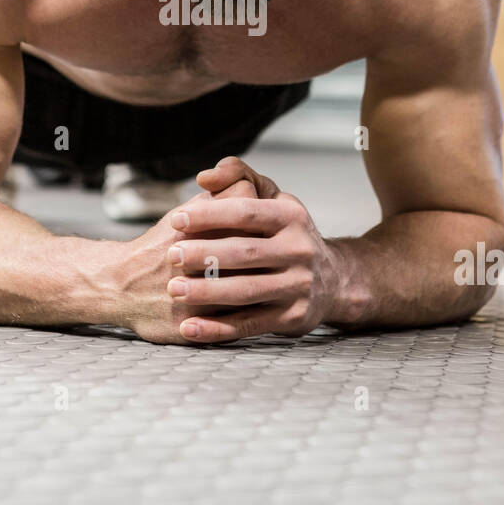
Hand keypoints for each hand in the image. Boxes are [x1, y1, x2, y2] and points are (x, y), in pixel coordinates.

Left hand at [167, 156, 344, 342]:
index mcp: (292, 217)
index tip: (177, 220)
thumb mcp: (272, 197)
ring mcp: (298, 286)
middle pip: (245, 252)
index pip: (246, 212)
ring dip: (207, 292)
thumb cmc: (285, 233)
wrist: (332, 280)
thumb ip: (238, 176)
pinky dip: (217, 328)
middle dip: (204, 255)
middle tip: (171, 256)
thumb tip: (203, 177)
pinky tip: (189, 327)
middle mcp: (300, 250)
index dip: (210, 215)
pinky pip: (250, 324)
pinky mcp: (293, 318)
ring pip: (246, 291)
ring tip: (174, 290)